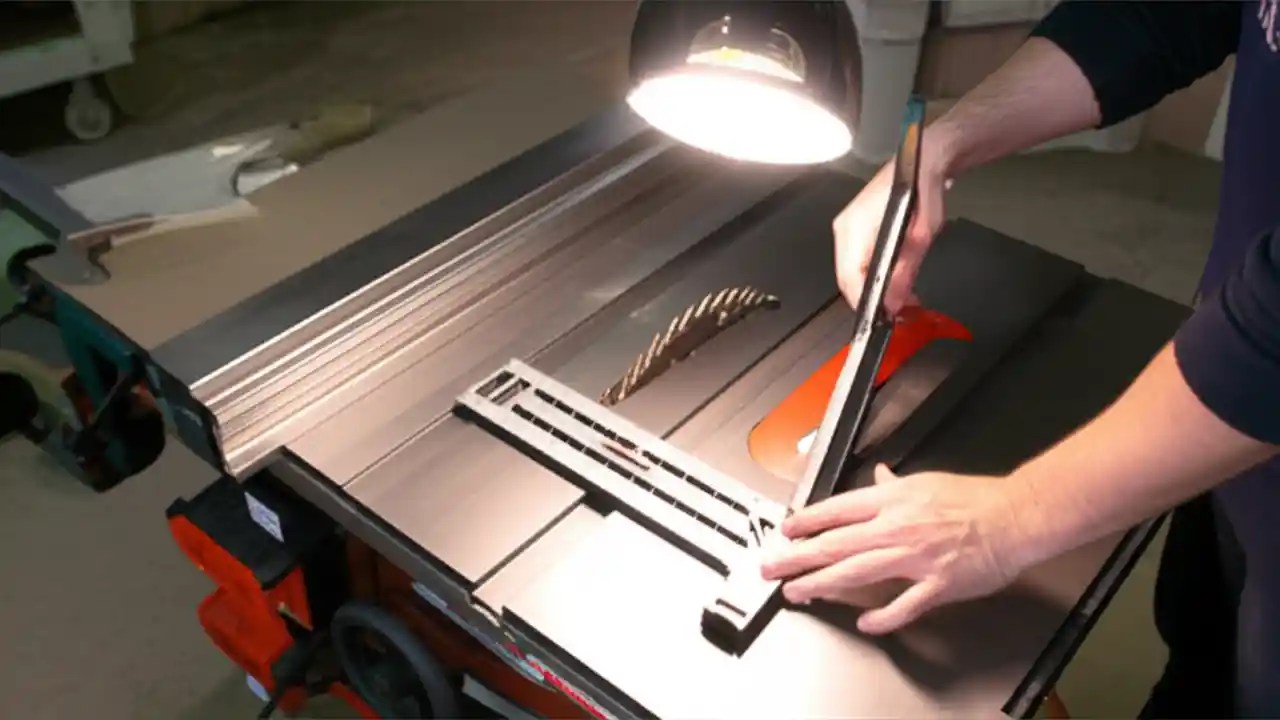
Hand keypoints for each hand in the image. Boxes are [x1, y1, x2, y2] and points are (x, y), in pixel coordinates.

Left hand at [760, 465, 1032, 634]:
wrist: (1016, 515)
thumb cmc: (976, 498)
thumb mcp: (926, 481)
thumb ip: (895, 484)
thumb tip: (877, 476)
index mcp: (892, 500)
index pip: (837, 510)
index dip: (806, 522)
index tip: (785, 532)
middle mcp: (896, 527)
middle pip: (835, 543)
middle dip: (798, 557)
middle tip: (773, 568)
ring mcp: (915, 557)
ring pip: (857, 572)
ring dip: (822, 583)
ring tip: (798, 593)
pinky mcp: (937, 583)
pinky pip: (904, 603)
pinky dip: (883, 616)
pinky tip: (865, 624)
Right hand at [833, 132, 952, 314]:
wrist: (925, 157)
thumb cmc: (924, 187)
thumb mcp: (923, 233)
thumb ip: (906, 270)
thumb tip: (893, 303)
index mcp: (855, 227)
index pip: (849, 277)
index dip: (866, 303)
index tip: (886, 318)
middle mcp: (844, 228)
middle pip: (848, 278)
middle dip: (872, 300)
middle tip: (900, 313)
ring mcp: (848, 228)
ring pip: (853, 272)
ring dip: (876, 289)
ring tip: (905, 300)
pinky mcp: (856, 230)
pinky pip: (859, 261)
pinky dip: (876, 276)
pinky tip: (897, 282)